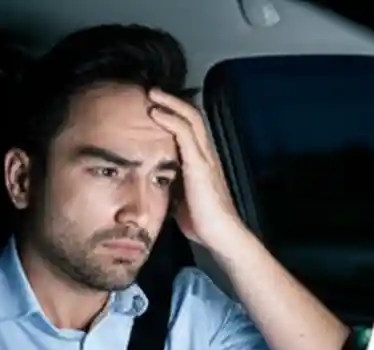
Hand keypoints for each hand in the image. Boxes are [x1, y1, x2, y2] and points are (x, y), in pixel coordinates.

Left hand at [146, 88, 247, 250]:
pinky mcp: (199, 164)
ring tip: (152, 93)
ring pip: (191, 118)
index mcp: (204, 162)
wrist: (221, 235)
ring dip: (170, 103)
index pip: (193, 128)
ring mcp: (205, 157)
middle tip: (152, 91)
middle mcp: (208, 154)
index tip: (157, 106)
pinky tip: (156, 112)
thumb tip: (157, 183)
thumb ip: (174, 185)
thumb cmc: (204, 222)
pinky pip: (185, 133)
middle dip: (173, 101)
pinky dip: (170, 119)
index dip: (177, 114)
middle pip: (193, 116)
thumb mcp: (183, 198)